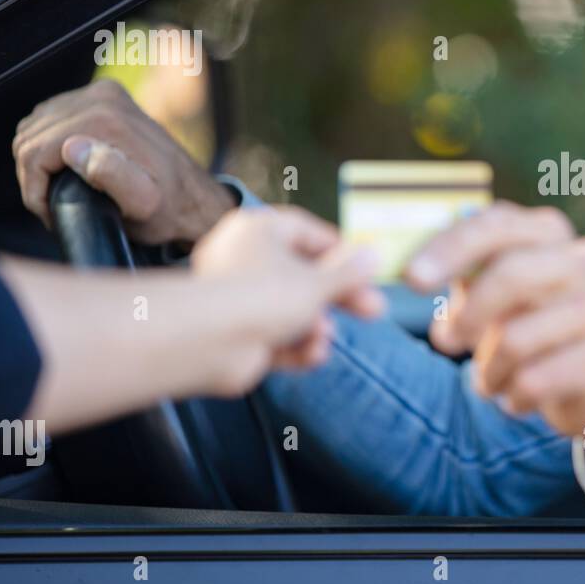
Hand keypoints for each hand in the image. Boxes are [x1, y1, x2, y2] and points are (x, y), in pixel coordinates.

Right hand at [13, 78, 233, 243]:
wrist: (193, 197)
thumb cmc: (169, 209)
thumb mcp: (143, 204)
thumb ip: (111, 177)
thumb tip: (73, 148)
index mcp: (108, 121)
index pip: (36, 149)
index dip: (35, 187)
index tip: (51, 211)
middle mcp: (104, 98)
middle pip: (32, 135)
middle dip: (34, 175)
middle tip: (53, 205)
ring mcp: (103, 94)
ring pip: (36, 126)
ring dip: (38, 159)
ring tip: (58, 190)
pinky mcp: (103, 97)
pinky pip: (51, 117)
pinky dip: (48, 143)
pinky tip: (64, 167)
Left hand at [191, 206, 385, 390]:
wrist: (208, 343)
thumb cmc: (262, 297)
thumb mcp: (319, 282)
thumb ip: (350, 272)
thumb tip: (375, 254)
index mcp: (258, 230)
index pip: (308, 232)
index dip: (341, 253)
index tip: (368, 270)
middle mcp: (242, 258)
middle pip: (302, 274)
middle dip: (339, 297)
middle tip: (373, 310)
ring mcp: (236, 298)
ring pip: (289, 309)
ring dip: (314, 326)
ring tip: (325, 339)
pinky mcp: (234, 334)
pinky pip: (273, 335)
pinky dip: (295, 346)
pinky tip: (312, 353)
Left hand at [402, 202, 584, 454]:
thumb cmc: (529, 326)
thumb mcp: (492, 294)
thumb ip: (460, 275)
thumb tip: (414, 273)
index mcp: (551, 233)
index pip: (498, 225)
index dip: (450, 248)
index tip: (411, 279)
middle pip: (512, 275)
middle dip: (468, 315)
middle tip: (445, 341)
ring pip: (519, 339)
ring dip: (488, 369)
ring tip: (488, 380)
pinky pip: (537, 380)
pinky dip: (514, 396)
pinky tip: (517, 397)